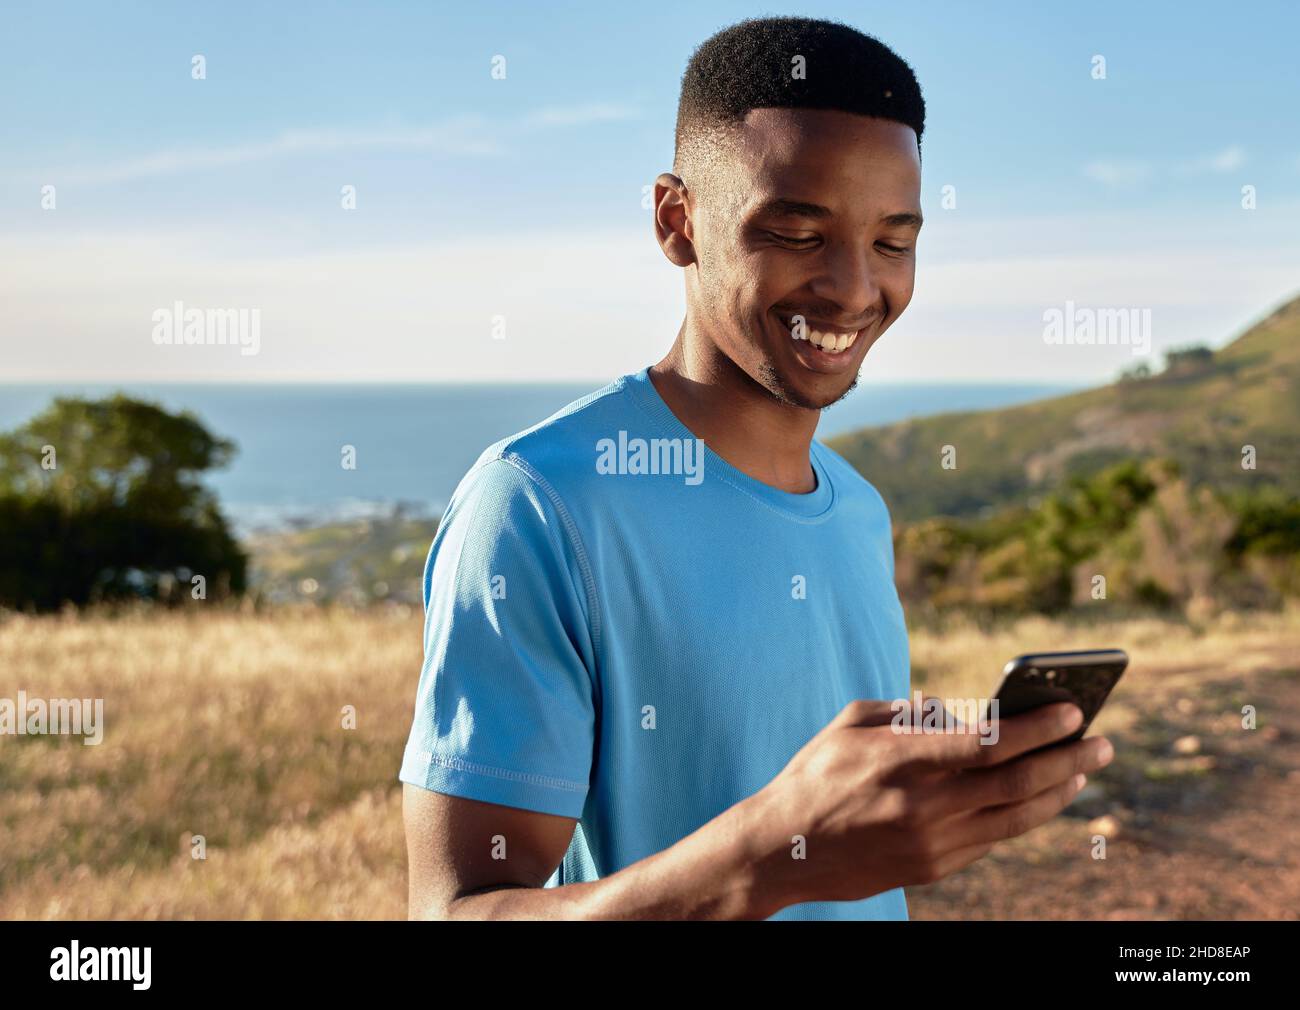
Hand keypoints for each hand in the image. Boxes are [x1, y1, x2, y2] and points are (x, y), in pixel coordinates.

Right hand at [747, 696, 1113, 908]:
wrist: (784, 847)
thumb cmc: (816, 772)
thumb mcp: (852, 722)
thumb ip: (912, 711)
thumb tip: (970, 710)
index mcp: (903, 758)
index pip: (991, 743)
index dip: (1039, 727)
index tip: (1073, 709)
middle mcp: (925, 803)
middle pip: (1018, 782)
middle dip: (1070, 758)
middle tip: (1102, 741)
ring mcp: (932, 842)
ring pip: (1017, 817)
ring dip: (1059, 791)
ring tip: (1083, 771)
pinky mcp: (934, 868)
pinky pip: (993, 839)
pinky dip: (1025, 815)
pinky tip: (1041, 798)